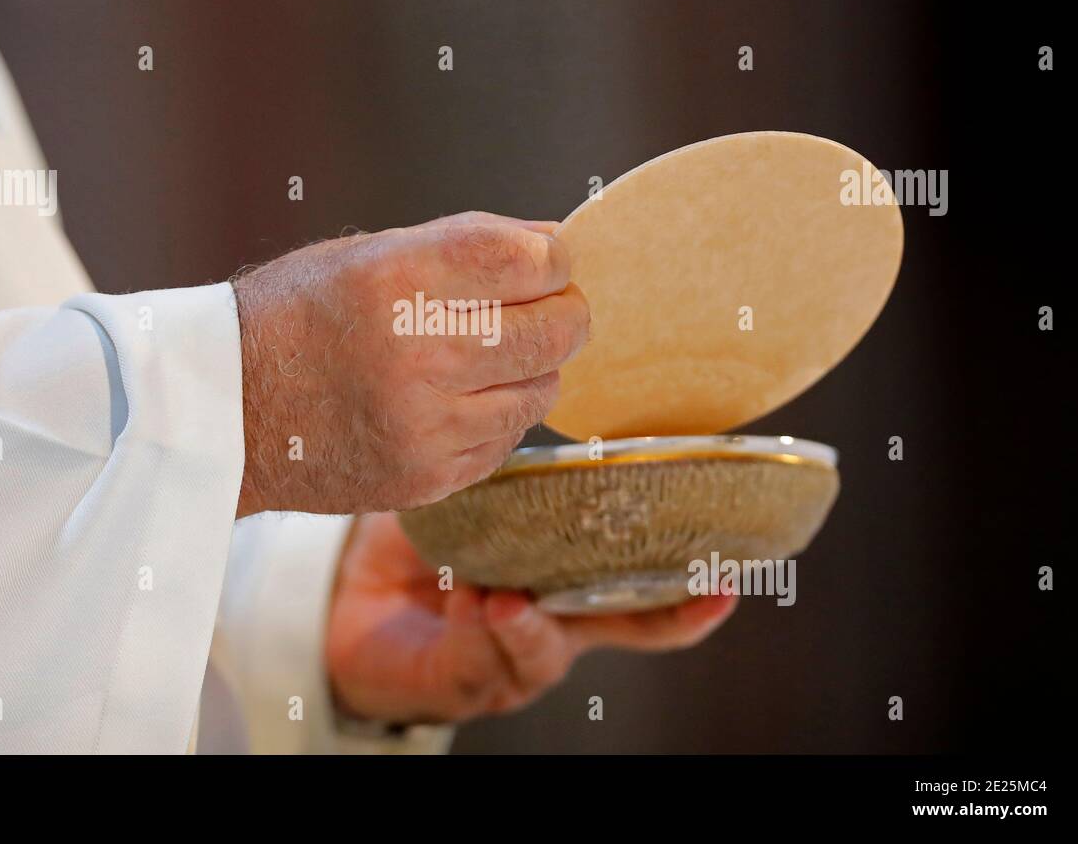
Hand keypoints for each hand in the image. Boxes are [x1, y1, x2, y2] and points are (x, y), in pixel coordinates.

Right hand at [232, 213, 589, 515]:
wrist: (223, 412)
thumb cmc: (295, 317)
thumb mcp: (366, 253)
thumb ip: (465, 245)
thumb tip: (555, 243)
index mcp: (398, 281)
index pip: (530, 260)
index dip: (554, 257)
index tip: (545, 261)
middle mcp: (416, 355)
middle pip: (554, 331)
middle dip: (564, 313)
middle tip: (546, 309)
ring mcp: (423, 426)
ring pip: (540, 392)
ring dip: (531, 369)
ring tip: (489, 357)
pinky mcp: (425, 478)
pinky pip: (505, 442)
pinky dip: (499, 417)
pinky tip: (459, 400)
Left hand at [325, 511, 738, 723]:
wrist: (346, 598)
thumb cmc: (418, 542)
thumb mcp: (465, 499)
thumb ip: (500, 471)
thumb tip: (528, 395)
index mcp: (567, 579)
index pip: (642, 584)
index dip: (690, 585)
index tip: (731, 571)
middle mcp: (554, 623)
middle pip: (629, 629)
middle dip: (669, 615)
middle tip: (699, 591)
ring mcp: (513, 658)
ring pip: (547, 653)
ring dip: (532, 623)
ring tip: (503, 595)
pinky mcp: (464, 680)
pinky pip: (481, 661)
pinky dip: (478, 630)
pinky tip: (468, 599)